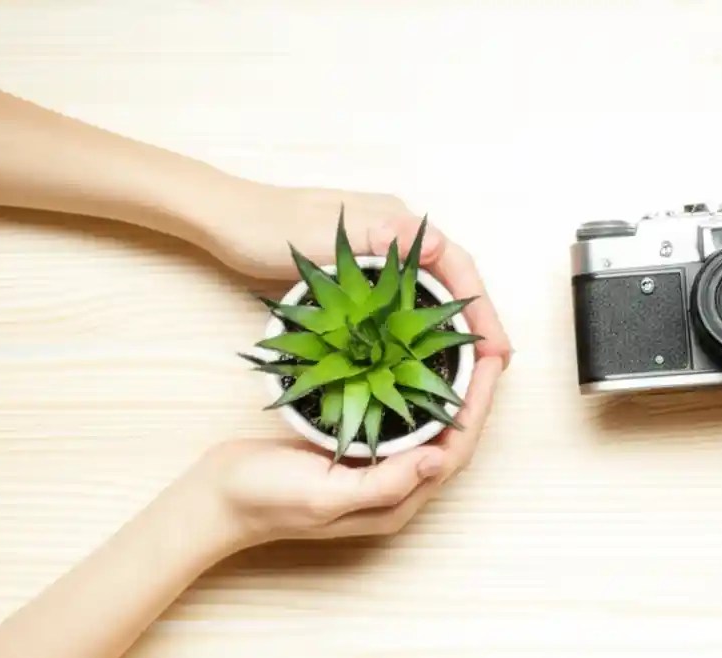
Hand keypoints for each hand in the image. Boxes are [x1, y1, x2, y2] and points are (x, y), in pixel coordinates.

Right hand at [179, 349, 503, 548]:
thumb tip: (437, 460)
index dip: (478, 408)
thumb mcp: (323, 495)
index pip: (455, 452)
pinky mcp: (358, 454)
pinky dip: (419, 394)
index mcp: (394, 504)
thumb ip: (382, 484)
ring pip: (431, 430)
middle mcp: (395, 491)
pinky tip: (420, 367)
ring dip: (452, 394)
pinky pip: (403, 422)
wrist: (215, 500)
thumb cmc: (264, 499)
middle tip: (488, 350)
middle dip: (475, 396)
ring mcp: (377, 472)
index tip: (491, 365)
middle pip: (452, 440)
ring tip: (466, 354)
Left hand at [203, 183, 512, 365]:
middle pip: (455, 284)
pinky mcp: (362, 276)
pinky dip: (423, 333)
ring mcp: (381, 256)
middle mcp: (397, 238)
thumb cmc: (266, 224)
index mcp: (398, 224)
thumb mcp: (321, 232)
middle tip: (495, 372)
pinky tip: (423, 360)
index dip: (484, 310)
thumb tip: (433, 244)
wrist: (223, 220)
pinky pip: (407, 306)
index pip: (459, 267)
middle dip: (480, 325)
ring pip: (434, 296)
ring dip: (456, 332)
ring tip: (471, 373)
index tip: (498, 350)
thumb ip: (376, 236)